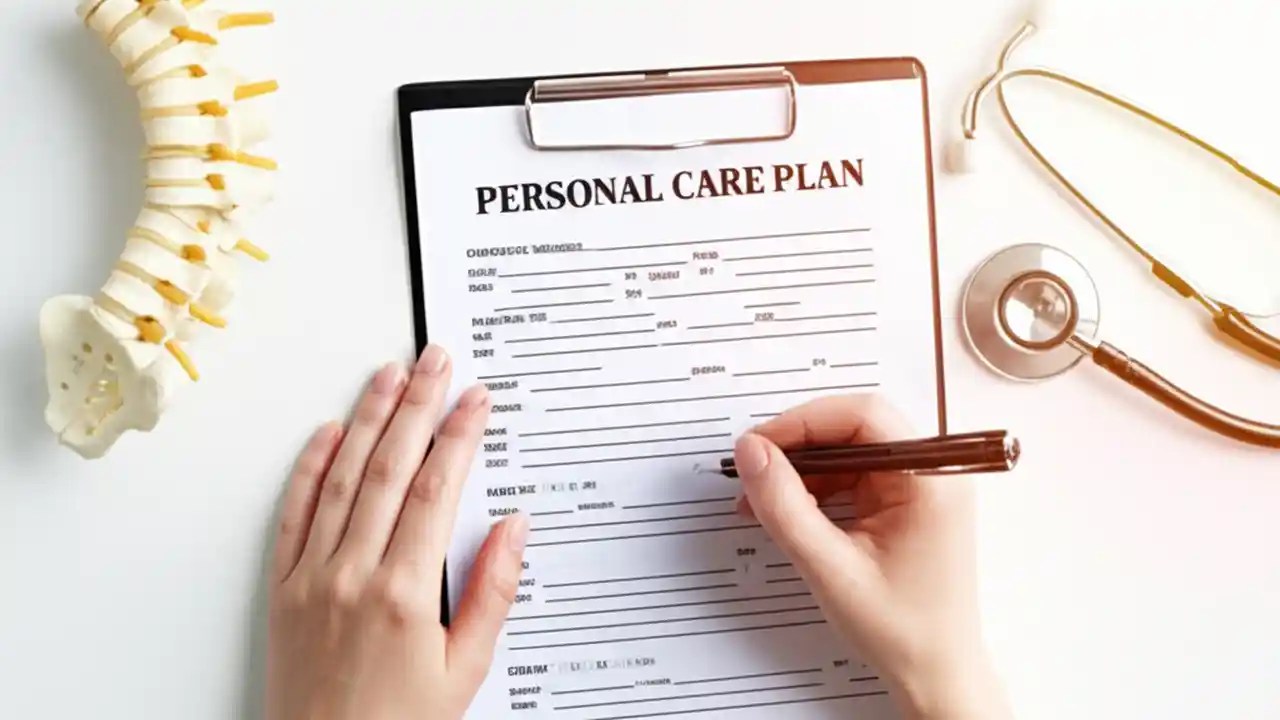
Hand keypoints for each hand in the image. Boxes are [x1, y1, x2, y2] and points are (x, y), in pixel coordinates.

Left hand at [266, 346, 527, 719]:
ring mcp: (312, 577)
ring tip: (388, 376)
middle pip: (389, 467)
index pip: (437, 489)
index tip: (475, 400)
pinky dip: (310, 467)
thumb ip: (492, 593)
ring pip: (341, 478)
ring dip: (366, 418)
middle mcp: (353, 574)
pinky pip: (293, 513)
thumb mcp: (465, 670)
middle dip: (417, 405)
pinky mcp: (282, 588)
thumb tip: (512, 528)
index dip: (459, 434)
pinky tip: (326, 433)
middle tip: (435, 362)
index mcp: (405, 593)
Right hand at [733, 396, 1011, 719]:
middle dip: (799, 443)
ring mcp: (921, 488)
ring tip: (761, 498)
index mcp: (932, 481)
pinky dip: (817, 487)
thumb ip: (785, 506)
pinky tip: (787, 509)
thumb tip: (752, 452)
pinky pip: (854, 475)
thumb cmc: (901, 630)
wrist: (935, 675)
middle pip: (855, 427)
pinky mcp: (905, 503)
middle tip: (755, 467)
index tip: (759, 445)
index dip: (804, 421)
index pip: (863, 416)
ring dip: (803, 468)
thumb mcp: (830, 568)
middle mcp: (934, 474)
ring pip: (849, 450)